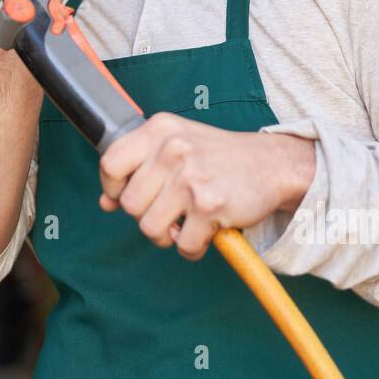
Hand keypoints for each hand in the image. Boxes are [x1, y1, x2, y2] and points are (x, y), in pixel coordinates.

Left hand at [98, 113, 315, 260]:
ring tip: (186, 223)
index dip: (113, 189)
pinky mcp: (209, 205)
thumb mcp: (175, 147)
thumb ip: (139, 168)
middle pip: (129, 204)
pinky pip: (184, 245)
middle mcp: (172, 149)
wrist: (271, 164)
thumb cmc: (218, 158)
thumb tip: (106, 203)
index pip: (109, 164)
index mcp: (159, 130)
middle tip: (170, 212)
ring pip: (150, 228)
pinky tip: (205, 232)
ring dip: (167, 236)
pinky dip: (193, 248)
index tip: (127, 197)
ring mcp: (190, 177)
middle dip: (146, 216)